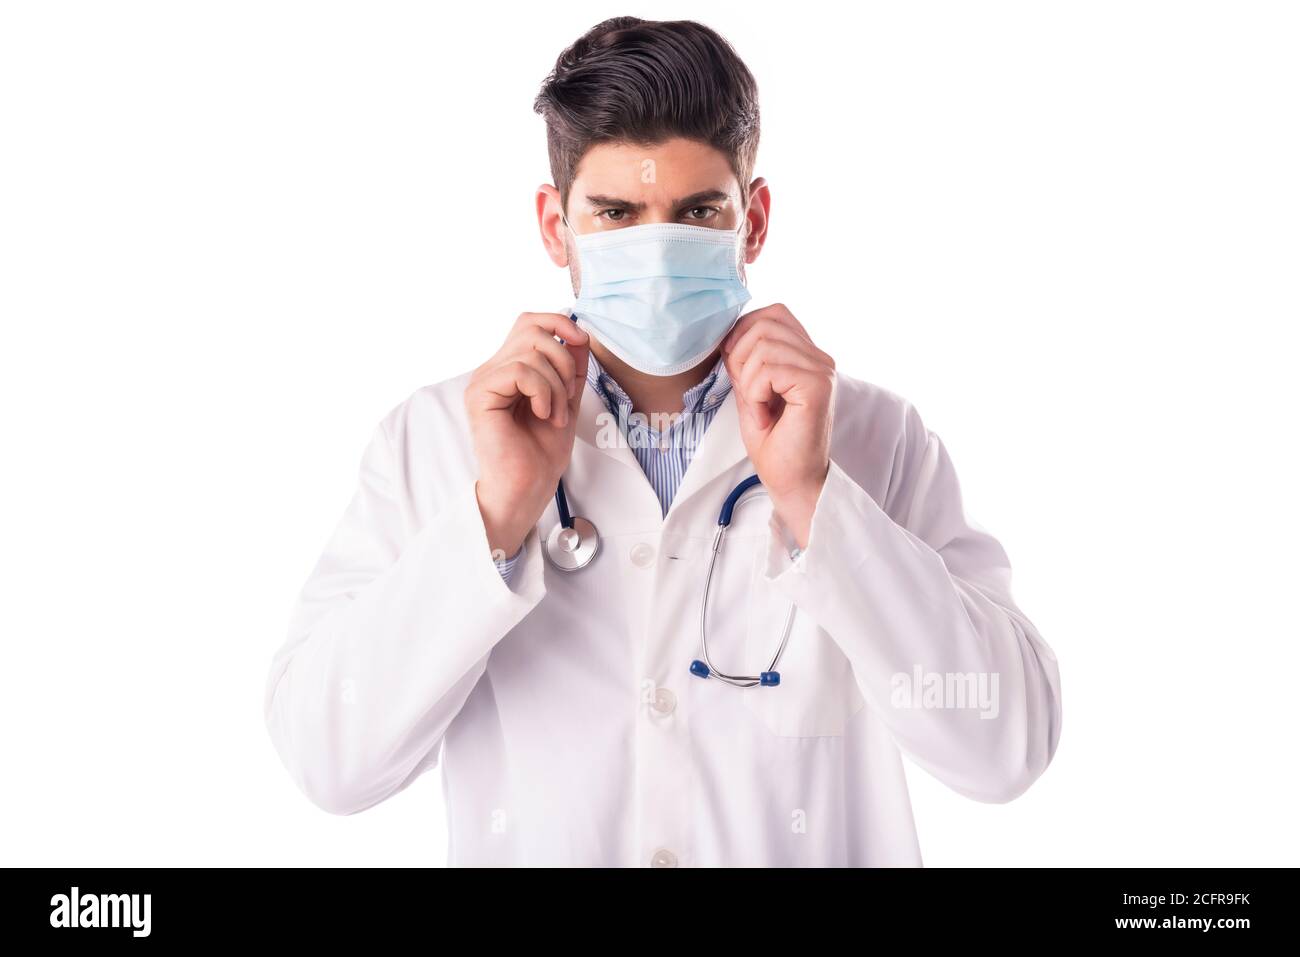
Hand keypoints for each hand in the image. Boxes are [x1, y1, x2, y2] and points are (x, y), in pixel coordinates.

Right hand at [464, 312, 588, 557]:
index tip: (581, 342)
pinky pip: (521, 372)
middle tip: (567, 396)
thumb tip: (580, 335)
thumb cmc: (541, 454)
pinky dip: (543, 393)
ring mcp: (483, 381)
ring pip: (530, 352)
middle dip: (563, 360)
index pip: (529, 322)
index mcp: (509, 369)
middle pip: (532, 330)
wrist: (528, 488)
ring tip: (554, 414)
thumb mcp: (567, 400)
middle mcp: (492, 370)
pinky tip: (542, 415)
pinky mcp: (480, 395)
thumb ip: (571, 368)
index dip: (558, 323)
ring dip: (556, 385)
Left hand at [721, 303, 834, 548]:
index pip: (773, 313)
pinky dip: (756, 392)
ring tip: (759, 407)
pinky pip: (769, 369)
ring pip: (764, 345)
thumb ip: (744, 360)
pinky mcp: (817, 386)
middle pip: (766, 323)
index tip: (737, 370)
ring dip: (748, 380)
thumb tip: (727, 333)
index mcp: (807, 355)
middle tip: (747, 393)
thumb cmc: (774, 443)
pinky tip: (766, 414)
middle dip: (741, 356)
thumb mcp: (750, 391)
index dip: (744, 333)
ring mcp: (821, 371)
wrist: (792, 481)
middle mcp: (820, 359)